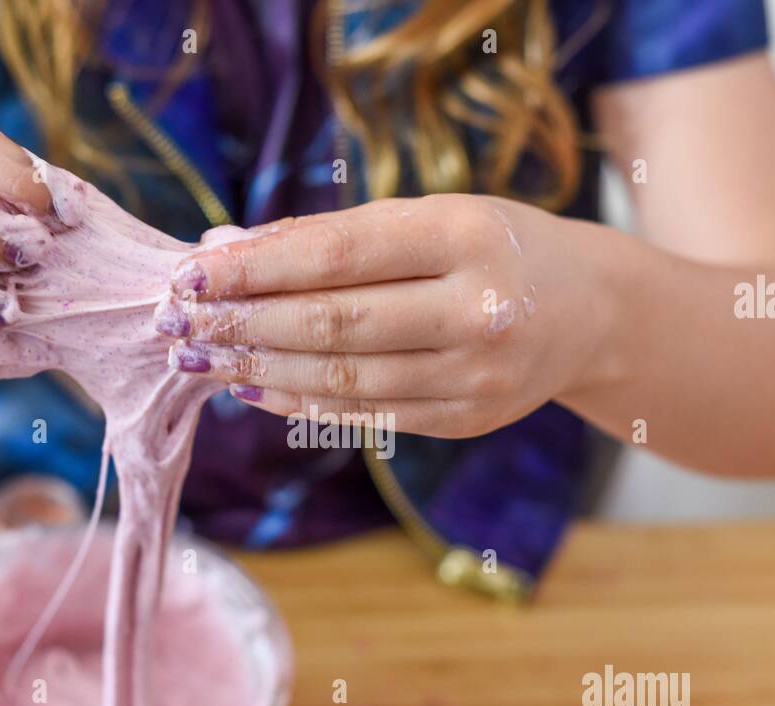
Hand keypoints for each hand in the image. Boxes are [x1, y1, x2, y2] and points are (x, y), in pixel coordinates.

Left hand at [154, 194, 608, 436]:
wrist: (592, 310)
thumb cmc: (495, 247)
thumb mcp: (430, 217)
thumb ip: (333, 234)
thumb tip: (227, 249)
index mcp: (467, 236)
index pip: (338, 255)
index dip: (257, 268)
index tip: (194, 271)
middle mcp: (479, 309)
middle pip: (335, 323)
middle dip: (246, 323)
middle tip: (183, 323)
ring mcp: (477, 375)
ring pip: (345, 378)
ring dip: (262, 369)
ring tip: (206, 359)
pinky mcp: (468, 419)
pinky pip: (368, 414)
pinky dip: (303, 404)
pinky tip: (256, 388)